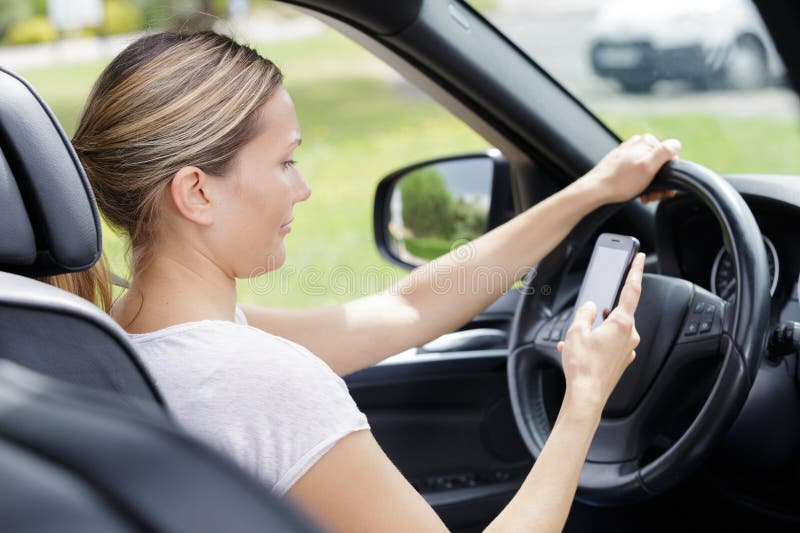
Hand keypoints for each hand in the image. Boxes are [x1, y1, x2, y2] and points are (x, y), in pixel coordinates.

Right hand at [556, 252, 644, 411]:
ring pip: (612, 330)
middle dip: (601, 311)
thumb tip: (589, 307)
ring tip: (575, 339)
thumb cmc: (584, 367)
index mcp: (621, 323)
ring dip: (596, 330)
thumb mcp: (576, 332)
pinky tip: (580, 350)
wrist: (587, 396)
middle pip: (617, 312)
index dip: (635, 271)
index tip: (639, 258)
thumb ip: (583, 313)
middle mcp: (630, 335)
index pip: (632, 290)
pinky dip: (596, 343)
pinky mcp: (622, 361)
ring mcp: (627, 349)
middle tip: (587, 315)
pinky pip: (610, 344)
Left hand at [580, 134, 680, 204]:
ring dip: (651, 186)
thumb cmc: (621, 181)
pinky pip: (637, 174)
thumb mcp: (648, 166)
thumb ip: (665, 152)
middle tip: (654, 196)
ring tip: (646, 197)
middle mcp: (637, 144)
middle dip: (660, 182)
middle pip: (660, 164)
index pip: (671, 157)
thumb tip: (676, 144)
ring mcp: (628, 154)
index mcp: (646, 141)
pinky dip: (640, 185)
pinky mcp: (620, 164)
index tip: (665, 189)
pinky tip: (638, 194)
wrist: (595, 190)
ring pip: (649, 170)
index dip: (670, 174)